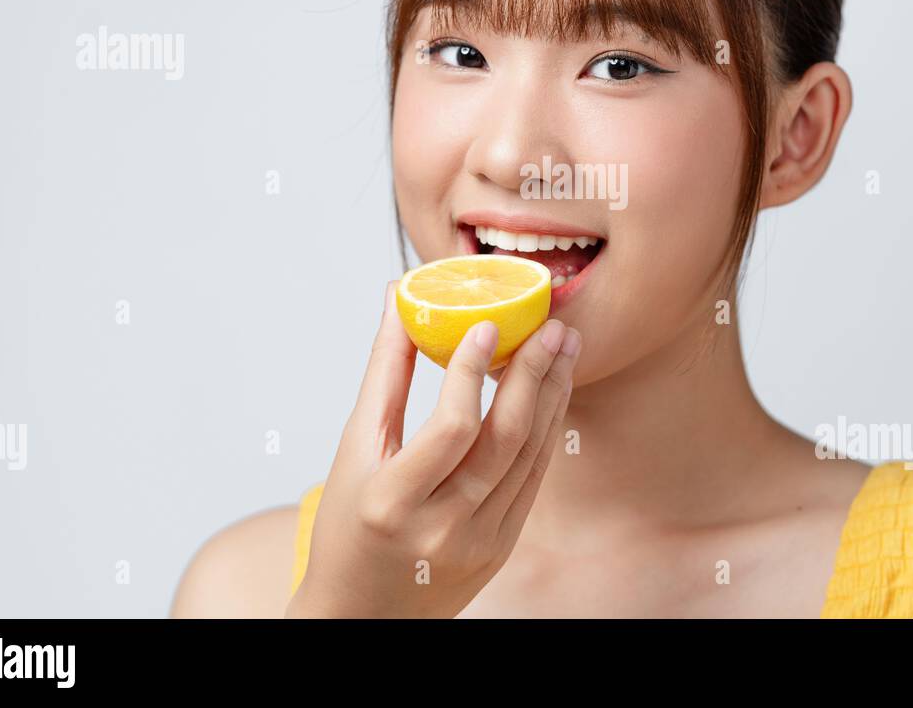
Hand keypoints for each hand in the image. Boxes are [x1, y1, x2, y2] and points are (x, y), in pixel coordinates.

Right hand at [286, 280, 579, 617]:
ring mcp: (479, 542)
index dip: (473, 372)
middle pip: (505, 439)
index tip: (489, 324)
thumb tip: (400, 300)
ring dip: (553, 397)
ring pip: (529, 456)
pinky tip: (554, 393)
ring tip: (565, 349)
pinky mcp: (503, 547)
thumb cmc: (348, 525)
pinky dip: (547, 431)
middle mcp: (442, 527)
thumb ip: (383, 373)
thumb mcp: (354, 449)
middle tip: (552, 327)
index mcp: (393, 501)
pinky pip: (533, 479)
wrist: (362, 613)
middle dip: (535, 375)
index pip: (451, 427)